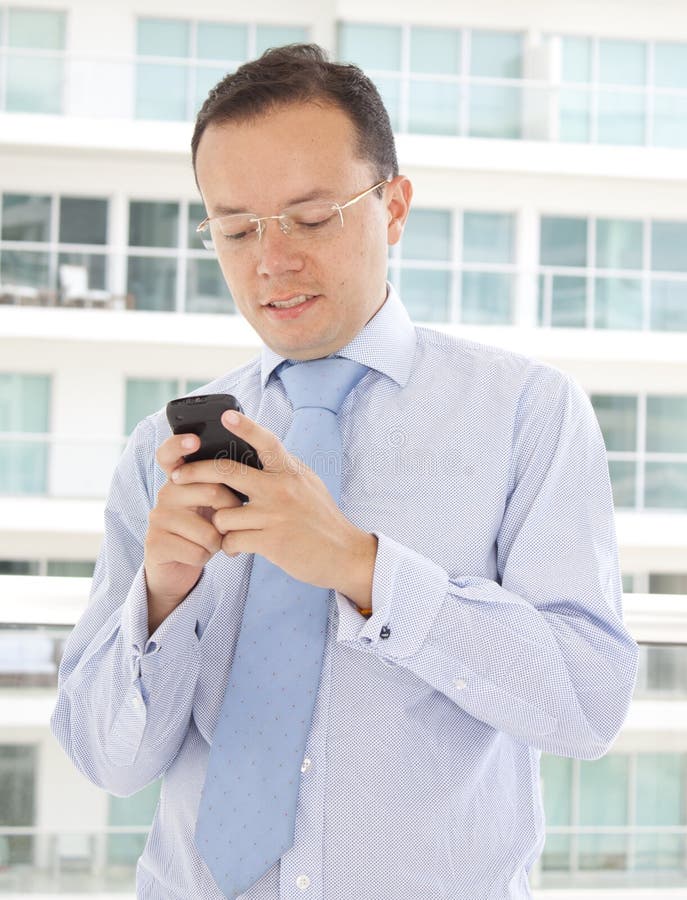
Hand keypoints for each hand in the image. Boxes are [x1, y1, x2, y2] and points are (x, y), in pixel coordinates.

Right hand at [144, 433, 242, 631]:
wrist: (179, 566)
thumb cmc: (205, 527)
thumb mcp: (213, 502)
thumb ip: (223, 482)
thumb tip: (249, 468)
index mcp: (181, 477)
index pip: (172, 453)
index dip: (180, 444)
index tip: (195, 439)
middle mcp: (166, 492)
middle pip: (211, 490)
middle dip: (231, 511)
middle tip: (230, 520)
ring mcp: (158, 518)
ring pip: (207, 528)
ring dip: (219, 541)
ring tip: (211, 540)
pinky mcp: (156, 543)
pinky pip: (198, 551)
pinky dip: (207, 557)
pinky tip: (199, 554)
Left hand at [170, 410, 376, 606]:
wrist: (344, 554)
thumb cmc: (321, 519)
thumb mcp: (307, 484)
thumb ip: (282, 470)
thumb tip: (258, 451)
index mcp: (290, 471)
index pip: (266, 441)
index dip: (246, 427)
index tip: (226, 417)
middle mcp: (281, 488)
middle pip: (226, 472)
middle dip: (194, 473)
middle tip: (177, 477)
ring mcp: (275, 515)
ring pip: (222, 514)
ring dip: (219, 524)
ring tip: (228, 530)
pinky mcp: (271, 541)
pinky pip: (231, 540)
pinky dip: (229, 546)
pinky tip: (238, 547)